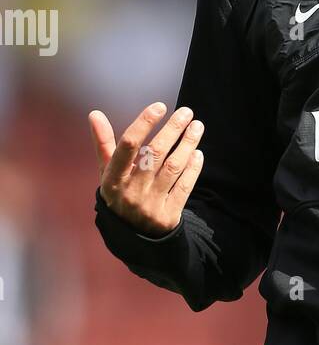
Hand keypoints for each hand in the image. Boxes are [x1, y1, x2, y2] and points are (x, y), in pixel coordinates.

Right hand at [88, 102, 204, 235]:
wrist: (132, 237)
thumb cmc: (120, 194)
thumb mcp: (107, 173)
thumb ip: (103, 144)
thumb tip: (95, 114)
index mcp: (113, 179)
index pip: (128, 145)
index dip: (144, 123)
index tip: (160, 106)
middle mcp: (131, 191)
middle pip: (155, 154)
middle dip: (172, 129)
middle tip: (186, 112)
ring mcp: (150, 205)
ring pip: (173, 168)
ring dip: (187, 144)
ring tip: (197, 126)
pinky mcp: (168, 216)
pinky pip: (184, 187)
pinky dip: (193, 168)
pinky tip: (197, 152)